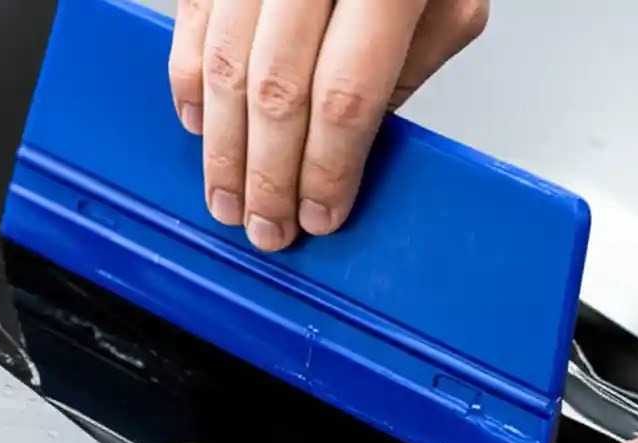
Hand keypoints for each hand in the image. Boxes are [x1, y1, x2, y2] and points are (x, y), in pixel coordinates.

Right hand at [168, 0, 487, 250]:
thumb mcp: (449, 2)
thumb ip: (404, 70)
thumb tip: (350, 146)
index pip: (345, 94)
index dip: (327, 167)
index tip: (321, 213)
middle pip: (274, 91)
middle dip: (267, 176)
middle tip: (268, 225)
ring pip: (221, 65)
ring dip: (221, 148)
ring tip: (229, 197)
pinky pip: (189, 25)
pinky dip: (188, 84)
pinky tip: (199, 125)